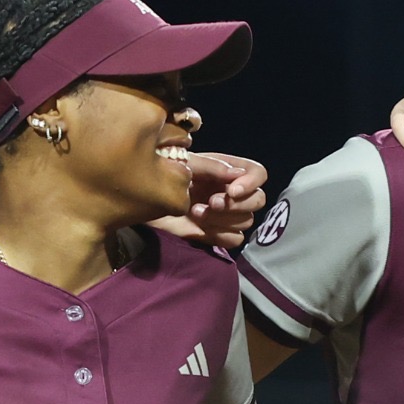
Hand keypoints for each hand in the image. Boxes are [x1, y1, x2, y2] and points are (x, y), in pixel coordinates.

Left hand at [150, 152, 267, 247]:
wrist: (145, 201)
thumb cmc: (162, 176)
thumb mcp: (184, 164)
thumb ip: (211, 166)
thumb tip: (236, 175)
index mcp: (228, 170)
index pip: (258, 173)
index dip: (251, 182)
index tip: (233, 190)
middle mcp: (232, 192)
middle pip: (258, 200)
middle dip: (237, 204)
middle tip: (211, 203)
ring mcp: (227, 215)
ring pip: (246, 221)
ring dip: (222, 218)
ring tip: (195, 212)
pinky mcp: (218, 234)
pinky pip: (235, 239)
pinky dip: (220, 234)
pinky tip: (200, 228)